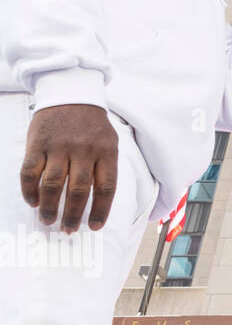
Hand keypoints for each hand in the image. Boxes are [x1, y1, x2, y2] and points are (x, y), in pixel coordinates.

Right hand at [20, 104, 118, 231]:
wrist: (71, 94)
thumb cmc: (92, 124)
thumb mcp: (109, 141)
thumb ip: (105, 167)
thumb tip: (100, 200)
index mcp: (106, 151)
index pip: (106, 187)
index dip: (101, 210)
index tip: (95, 226)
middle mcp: (84, 150)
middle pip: (79, 190)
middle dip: (73, 215)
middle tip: (68, 230)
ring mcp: (59, 147)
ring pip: (53, 184)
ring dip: (49, 206)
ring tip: (48, 220)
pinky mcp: (38, 144)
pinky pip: (30, 172)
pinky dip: (29, 190)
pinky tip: (32, 202)